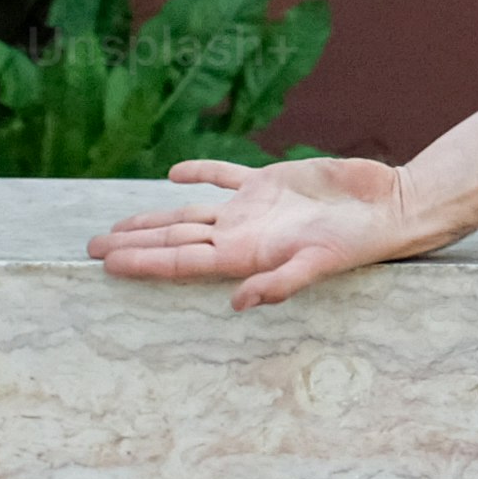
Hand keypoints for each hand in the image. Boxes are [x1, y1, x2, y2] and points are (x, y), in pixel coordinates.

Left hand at [90, 155, 427, 309]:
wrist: (389, 207)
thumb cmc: (359, 242)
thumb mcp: (320, 264)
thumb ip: (280, 284)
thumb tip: (239, 304)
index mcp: (246, 255)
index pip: (181, 260)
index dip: (142, 261)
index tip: (105, 264)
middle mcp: (241, 234)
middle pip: (175, 239)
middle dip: (132, 244)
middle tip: (88, 249)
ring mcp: (254, 209)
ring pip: (190, 213)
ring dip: (153, 218)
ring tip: (116, 226)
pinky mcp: (271, 183)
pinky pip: (226, 177)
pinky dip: (200, 174)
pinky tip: (173, 175)